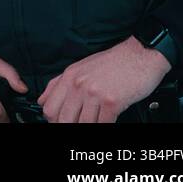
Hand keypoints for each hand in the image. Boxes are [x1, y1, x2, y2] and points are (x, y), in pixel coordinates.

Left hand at [38, 37, 170, 122]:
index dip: (53, 120)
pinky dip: (105, 126)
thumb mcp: (80, 68)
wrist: (140, 55)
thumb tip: (42, 100)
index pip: (48, 107)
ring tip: (96, 121)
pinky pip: (103, 124)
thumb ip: (59, 84)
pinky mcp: (112, 102)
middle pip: (63, 119)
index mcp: (69, 77)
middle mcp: (79, 85)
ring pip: (83, 124)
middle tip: (79, 125)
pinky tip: (108, 121)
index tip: (60, 122)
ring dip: (89, 126)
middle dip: (69, 126)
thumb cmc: (112, 63)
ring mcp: (95, 93)